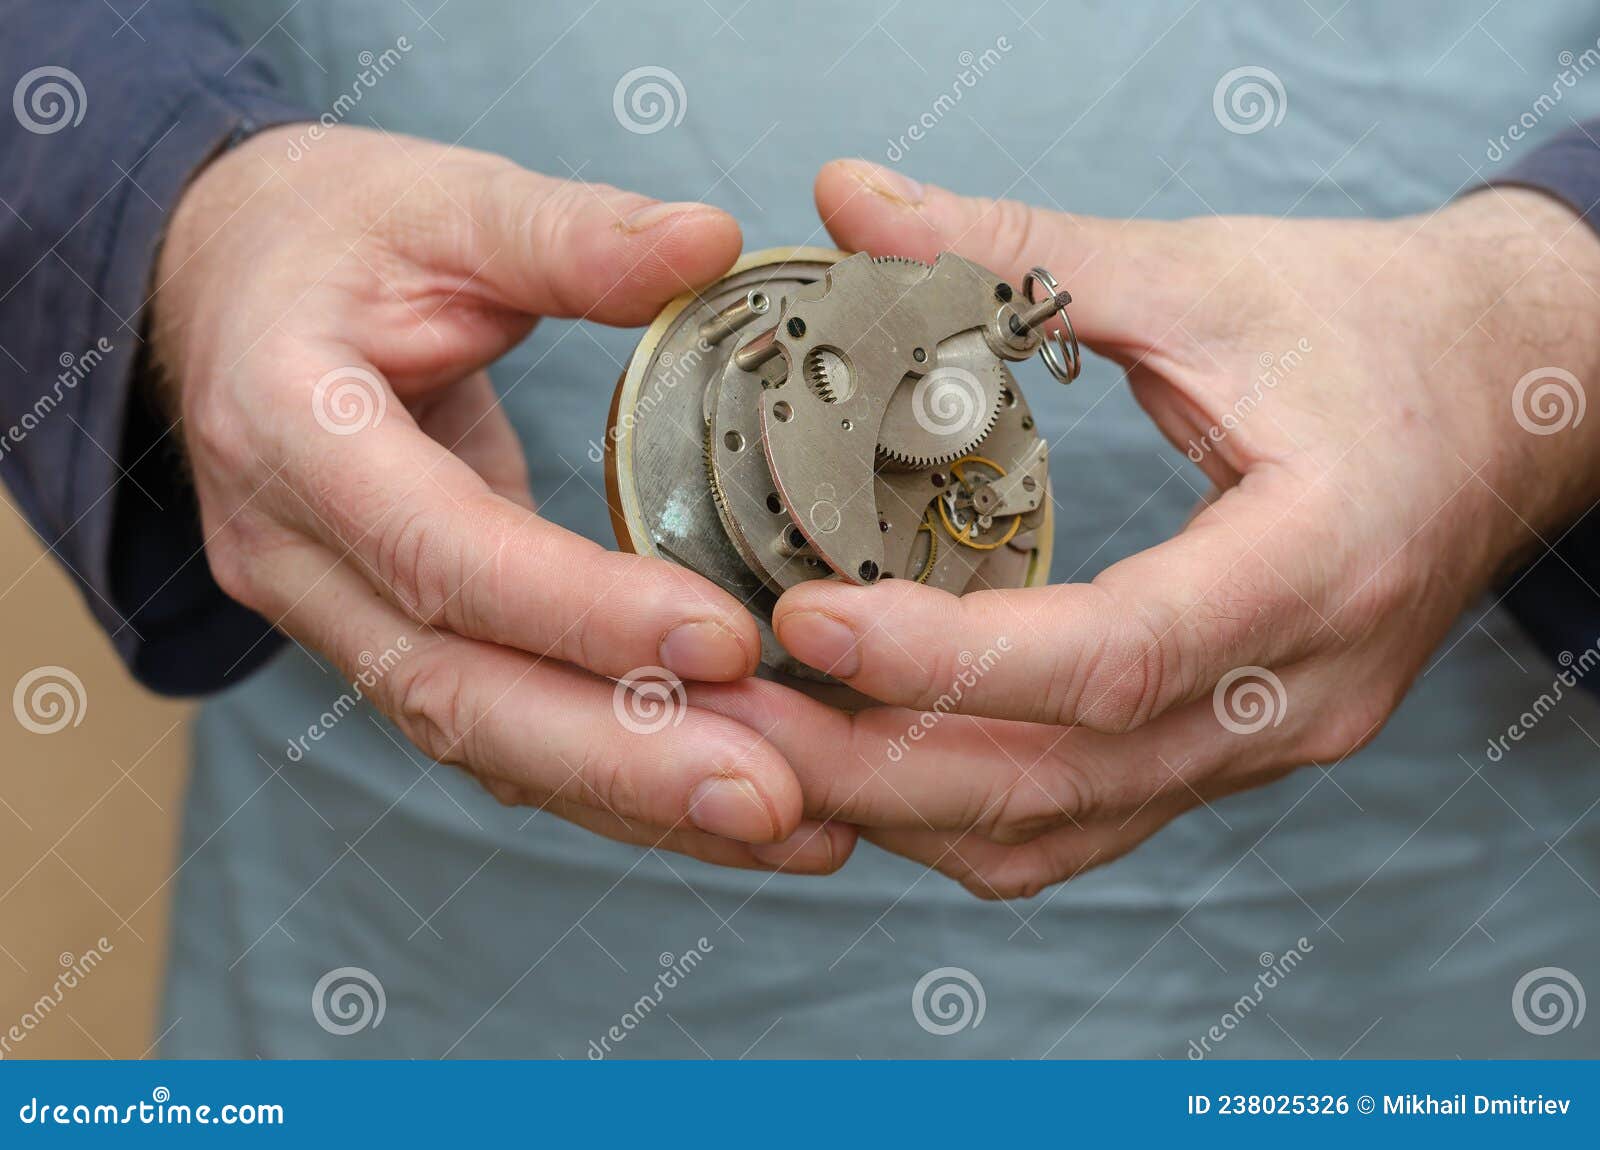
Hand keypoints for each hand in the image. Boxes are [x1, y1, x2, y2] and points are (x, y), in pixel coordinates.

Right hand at [148, 125, 854, 873]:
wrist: (227, 289)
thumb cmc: (332, 234)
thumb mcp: (441, 202)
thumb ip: (567, 234)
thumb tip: (708, 241)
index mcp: (289, 429)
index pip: (442, 552)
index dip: (581, 610)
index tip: (727, 640)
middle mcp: (294, 554)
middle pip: (455, 692)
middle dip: (619, 760)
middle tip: (773, 798)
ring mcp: (330, 615)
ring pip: (477, 738)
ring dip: (630, 796)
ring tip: (783, 825)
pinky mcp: (384, 641)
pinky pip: (494, 731)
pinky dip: (606, 779)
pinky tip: (714, 804)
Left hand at [703, 160, 1599, 897]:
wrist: (1514, 397)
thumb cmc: (1379, 332)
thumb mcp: (1207, 274)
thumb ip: (1019, 245)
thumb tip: (851, 202)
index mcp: (1317, 563)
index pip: (1119, 657)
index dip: (953, 660)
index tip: (810, 618)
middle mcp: (1298, 690)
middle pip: (1066, 781)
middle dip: (879, 765)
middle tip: (732, 711)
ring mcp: (1270, 739)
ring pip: (1064, 829)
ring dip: (905, 806)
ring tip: (770, 740)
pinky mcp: (1235, 746)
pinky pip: (1086, 822)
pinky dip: (967, 809)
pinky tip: (876, 755)